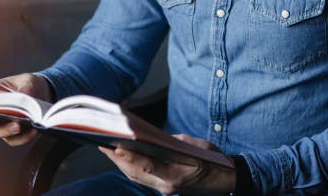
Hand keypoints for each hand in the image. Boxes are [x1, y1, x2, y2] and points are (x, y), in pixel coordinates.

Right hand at [0, 73, 51, 146]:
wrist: (41, 94)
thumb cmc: (28, 84)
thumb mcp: (29, 80)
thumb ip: (26, 86)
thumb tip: (24, 95)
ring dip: (4, 131)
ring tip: (18, 127)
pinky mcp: (11, 134)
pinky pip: (12, 140)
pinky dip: (22, 138)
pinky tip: (33, 131)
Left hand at [99, 134, 235, 194]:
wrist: (225, 180)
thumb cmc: (213, 160)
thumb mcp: (195, 146)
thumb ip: (171, 142)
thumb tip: (150, 138)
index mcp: (176, 175)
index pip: (148, 165)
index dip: (130, 156)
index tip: (116, 145)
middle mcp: (167, 185)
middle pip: (135, 173)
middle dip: (118, 158)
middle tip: (102, 142)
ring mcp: (164, 189)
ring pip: (135, 177)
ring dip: (120, 163)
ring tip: (107, 147)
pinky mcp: (164, 188)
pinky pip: (141, 178)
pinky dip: (130, 167)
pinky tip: (122, 156)